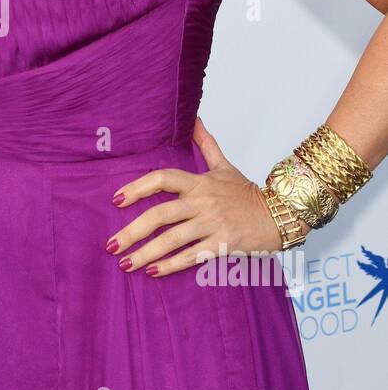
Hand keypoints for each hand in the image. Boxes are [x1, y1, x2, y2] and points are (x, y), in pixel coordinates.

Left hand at [105, 117, 285, 277]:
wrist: (279, 214)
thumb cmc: (247, 192)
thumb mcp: (224, 165)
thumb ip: (206, 143)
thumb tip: (194, 118)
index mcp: (199, 182)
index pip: (162, 179)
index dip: (137, 187)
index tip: (117, 199)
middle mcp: (203, 202)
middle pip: (160, 215)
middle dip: (132, 232)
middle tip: (111, 245)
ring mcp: (212, 224)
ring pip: (172, 240)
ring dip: (145, 254)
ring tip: (125, 264)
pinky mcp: (222, 244)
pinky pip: (191, 256)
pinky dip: (171, 265)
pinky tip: (152, 271)